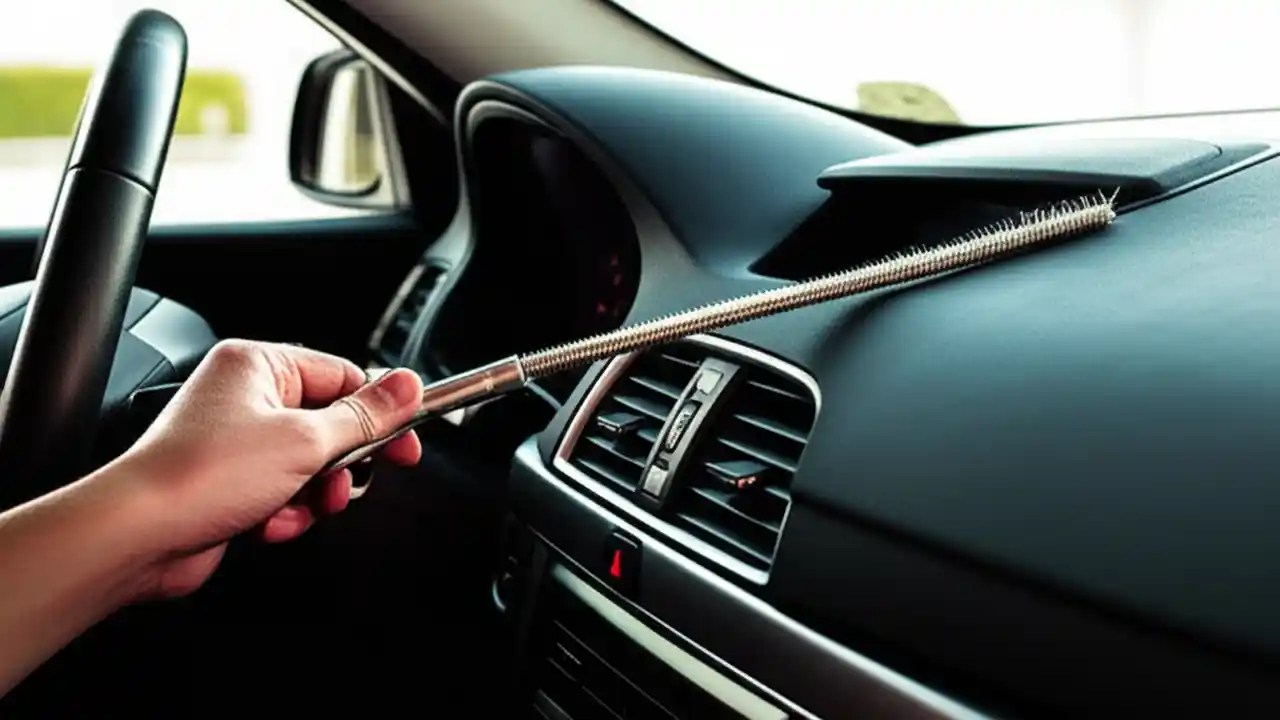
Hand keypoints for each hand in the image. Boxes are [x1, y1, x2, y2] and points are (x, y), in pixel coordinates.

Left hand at [112, 340, 423, 598]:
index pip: (342, 376)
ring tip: (298, 505)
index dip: (378, 412)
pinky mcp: (232, 483)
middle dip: (340, 463)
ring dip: (313, 494)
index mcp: (259, 364)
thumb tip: (407, 386)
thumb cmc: (201, 475)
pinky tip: (268, 521)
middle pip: (330, 424)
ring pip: (311, 465)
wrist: (140, 535)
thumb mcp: (305, 440)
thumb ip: (365, 416)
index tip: (406, 440)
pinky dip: (286, 512)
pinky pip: (286, 492)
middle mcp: (245, 396)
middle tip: (345, 480)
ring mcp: (237, 441)